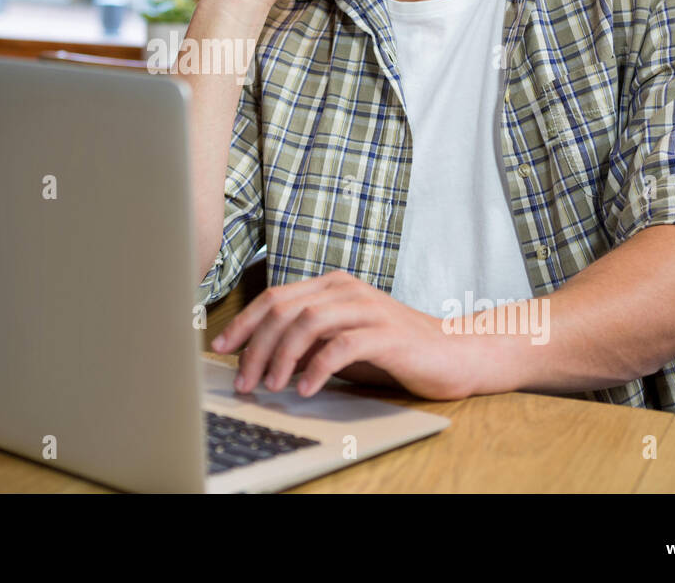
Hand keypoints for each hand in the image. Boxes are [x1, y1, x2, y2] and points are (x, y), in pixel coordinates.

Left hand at [209, 270, 489, 399]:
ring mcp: (367, 308)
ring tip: (271, 387)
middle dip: (255, 347)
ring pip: (307, 324)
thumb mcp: (341, 341)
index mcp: (331, 285)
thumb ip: (306, 341)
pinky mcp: (386, 334)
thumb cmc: (394, 350)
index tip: (220, 350)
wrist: (454, 353)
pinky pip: (341, 346)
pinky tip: (306, 389)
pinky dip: (318, 368)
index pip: (274, 298)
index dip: (243, 324)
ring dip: (281, 358)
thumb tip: (258, 359)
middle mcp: (345, 290)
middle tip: (244, 381)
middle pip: (284, 310)